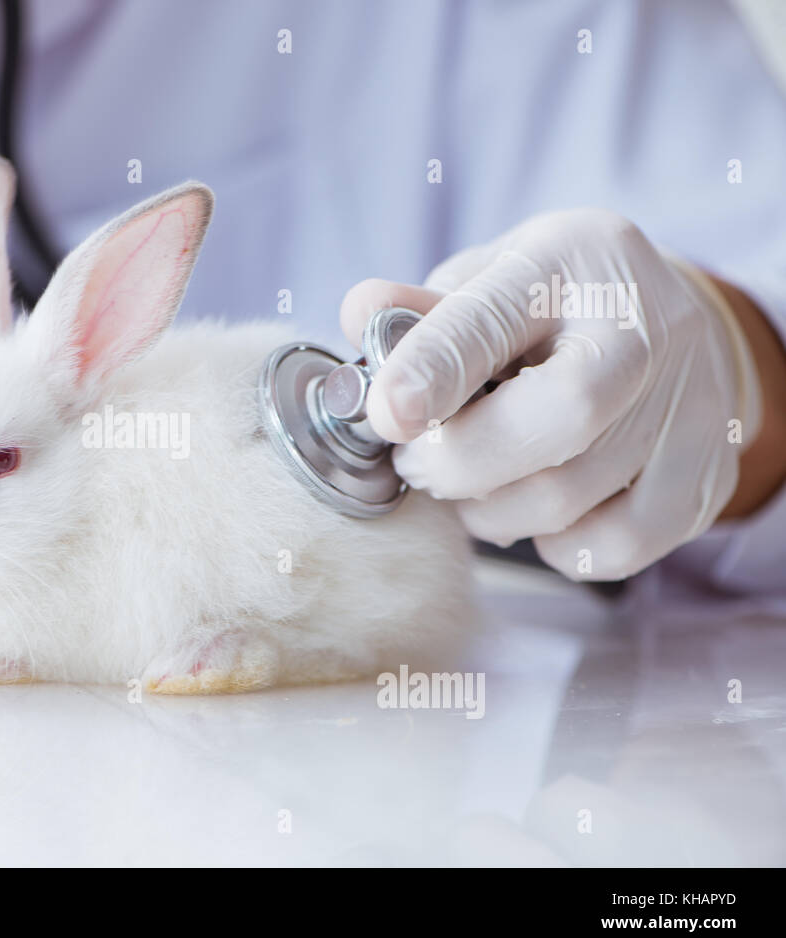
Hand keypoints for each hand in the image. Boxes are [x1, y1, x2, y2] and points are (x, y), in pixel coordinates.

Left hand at [340, 209, 767, 580]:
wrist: (667, 325)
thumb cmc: (549, 307)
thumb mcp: (485, 281)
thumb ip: (420, 311)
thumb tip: (357, 313)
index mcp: (569, 261)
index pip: (496, 317)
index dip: (433, 371)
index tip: (386, 415)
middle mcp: (646, 328)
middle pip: (559, 419)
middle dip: (461, 462)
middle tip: (419, 465)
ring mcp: (688, 406)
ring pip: (568, 497)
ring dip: (490, 510)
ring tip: (473, 483)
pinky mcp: (707, 477)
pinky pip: (614, 548)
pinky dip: (557, 546)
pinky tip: (541, 509)